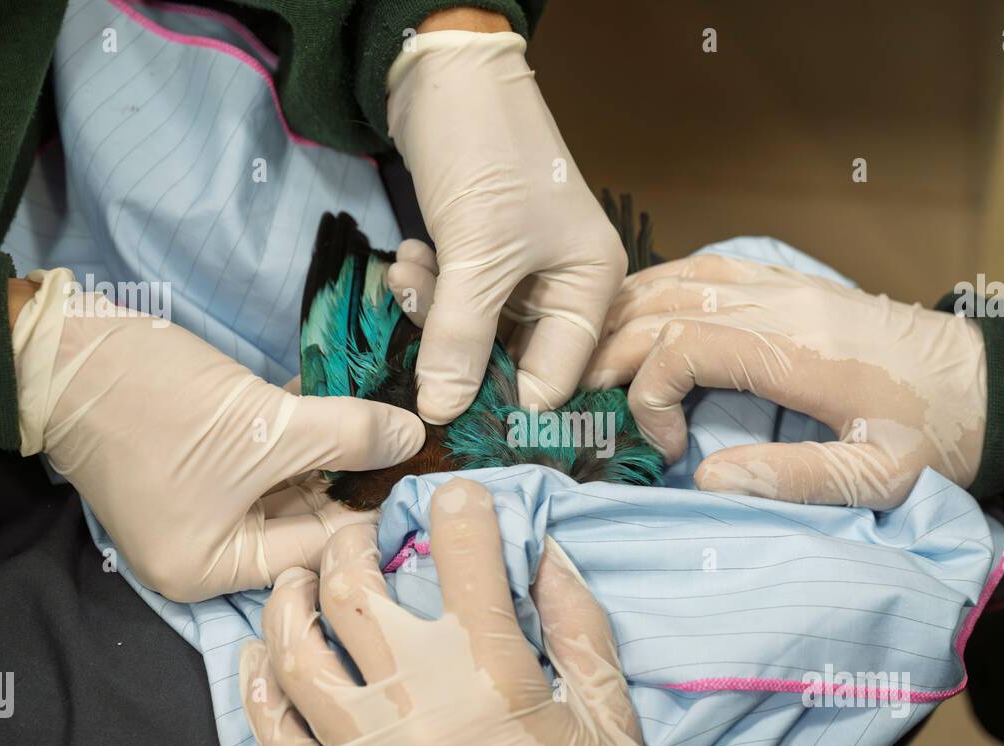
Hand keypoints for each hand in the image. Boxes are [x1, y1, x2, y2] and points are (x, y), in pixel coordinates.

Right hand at [10, 268, 424, 601]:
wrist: (63, 346)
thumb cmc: (155, 405)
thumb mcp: (264, 426)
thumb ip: (348, 436)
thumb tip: (415, 437)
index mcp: (213, 567)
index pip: (317, 551)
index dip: (375, 514)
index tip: (429, 483)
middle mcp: (211, 547)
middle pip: (308, 519)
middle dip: (359, 480)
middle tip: (421, 449)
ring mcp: (208, 502)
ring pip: (295, 481)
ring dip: (339, 449)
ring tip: (398, 422)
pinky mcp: (209, 459)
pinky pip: (272, 454)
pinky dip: (305, 430)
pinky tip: (355, 403)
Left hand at [239, 478, 667, 745]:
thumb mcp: (612, 719)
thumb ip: (579, 628)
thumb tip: (548, 555)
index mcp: (490, 673)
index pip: (461, 555)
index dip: (460, 508)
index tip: (457, 497)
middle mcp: (415, 700)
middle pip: (354, 589)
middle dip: (352, 541)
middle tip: (362, 532)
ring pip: (295, 650)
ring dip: (289, 600)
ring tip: (298, 579)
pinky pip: (272, 735)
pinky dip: (255, 687)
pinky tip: (257, 657)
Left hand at [386, 28, 625, 422]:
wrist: (445, 72)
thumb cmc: (484, 153)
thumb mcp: (476, 254)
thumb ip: (460, 339)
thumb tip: (442, 413)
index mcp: (591, 285)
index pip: (556, 378)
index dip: (505, 402)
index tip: (451, 416)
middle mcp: (565, 285)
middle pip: (513, 359)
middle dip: (459, 349)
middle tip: (421, 326)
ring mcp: (522, 272)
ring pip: (476, 333)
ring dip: (435, 313)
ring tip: (412, 274)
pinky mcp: (483, 259)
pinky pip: (457, 301)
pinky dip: (430, 288)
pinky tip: (411, 258)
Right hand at [582, 255, 986, 508]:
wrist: (995, 384)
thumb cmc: (938, 435)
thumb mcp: (879, 476)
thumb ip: (793, 480)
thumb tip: (705, 478)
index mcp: (796, 348)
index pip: (679, 345)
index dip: (647, 395)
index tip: (664, 447)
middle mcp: (782, 302)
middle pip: (662, 306)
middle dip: (610, 353)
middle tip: (587, 402)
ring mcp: (786, 284)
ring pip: (676, 278)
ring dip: (624, 315)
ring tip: (591, 359)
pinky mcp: (793, 284)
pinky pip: (707, 269)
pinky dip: (658, 290)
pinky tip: (639, 314)